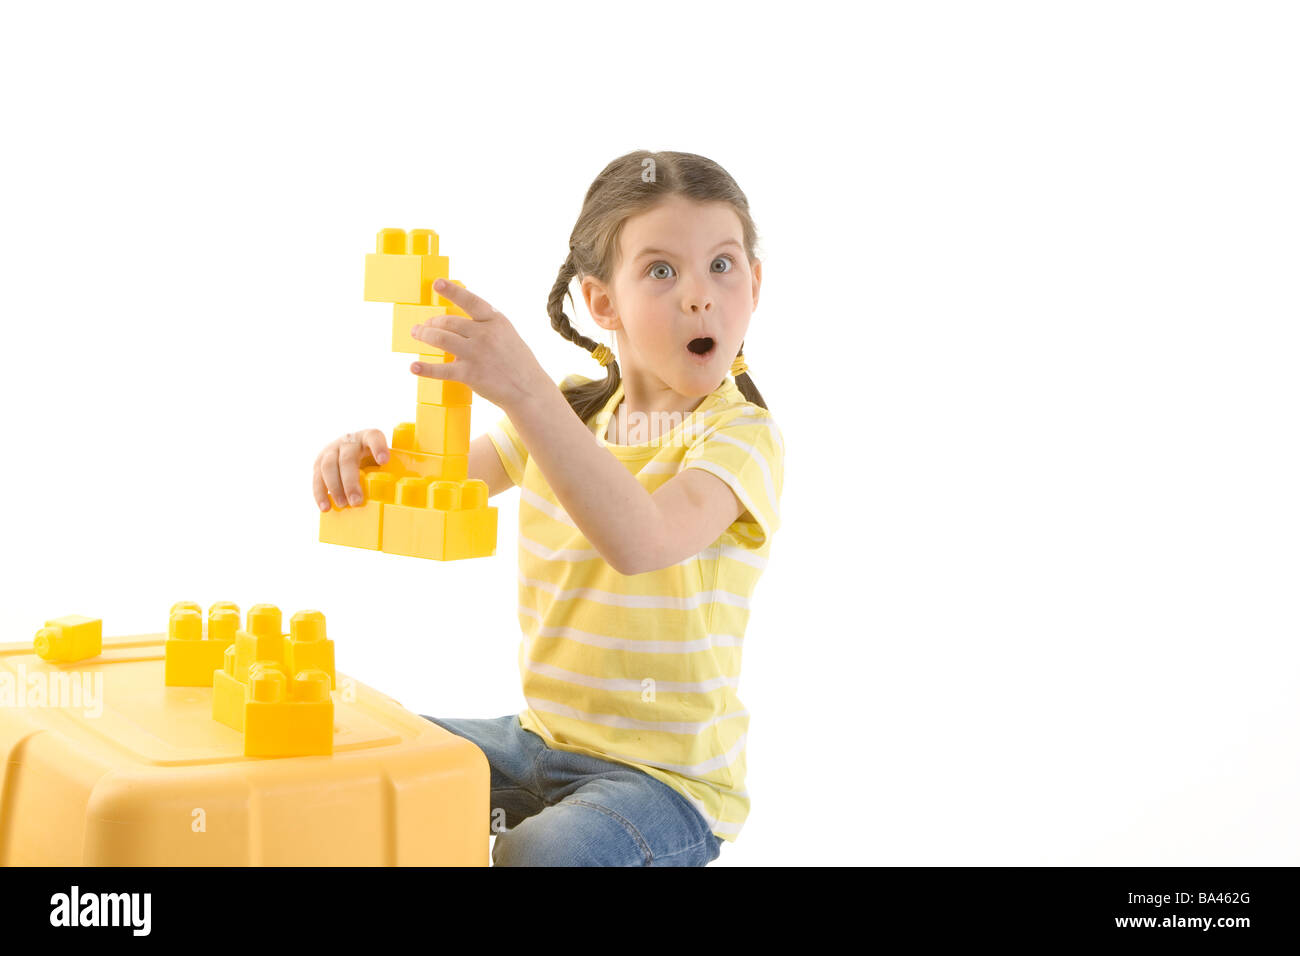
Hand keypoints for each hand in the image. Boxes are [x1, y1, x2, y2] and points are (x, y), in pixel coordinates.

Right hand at [313, 429, 388, 510]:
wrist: (349, 451)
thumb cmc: (372, 459)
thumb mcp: (382, 459)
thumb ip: (390, 469)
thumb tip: (403, 491)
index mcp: (368, 437)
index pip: (373, 437)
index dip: (378, 448)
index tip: (384, 462)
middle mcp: (348, 441)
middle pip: (347, 459)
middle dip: (351, 482)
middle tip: (357, 502)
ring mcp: (332, 450)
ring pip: (328, 466)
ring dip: (335, 488)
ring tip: (342, 505)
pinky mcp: (319, 461)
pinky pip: (317, 477)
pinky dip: (320, 493)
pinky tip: (325, 507)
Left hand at [409, 278, 548, 412]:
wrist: (529, 390)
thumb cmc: (517, 362)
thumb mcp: (507, 334)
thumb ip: (485, 325)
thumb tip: (456, 323)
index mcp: (496, 321)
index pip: (470, 301)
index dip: (452, 291)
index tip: (437, 283)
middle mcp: (485, 334)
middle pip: (448, 322)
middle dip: (431, 322)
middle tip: (423, 325)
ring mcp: (477, 354)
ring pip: (441, 339)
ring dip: (424, 335)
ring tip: (416, 333)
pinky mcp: (470, 374)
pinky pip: (442, 370)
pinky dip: (425, 368)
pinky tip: (413, 366)